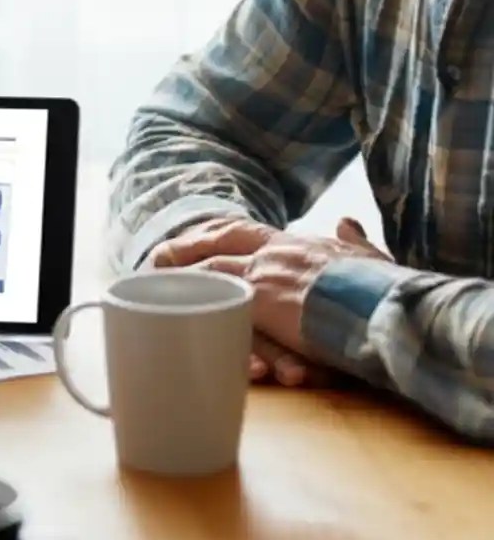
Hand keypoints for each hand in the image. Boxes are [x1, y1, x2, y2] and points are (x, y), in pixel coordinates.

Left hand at [151, 216, 387, 385]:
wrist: (393, 308)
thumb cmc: (387, 291)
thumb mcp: (367, 257)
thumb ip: (352, 240)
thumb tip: (345, 221)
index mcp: (295, 242)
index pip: (242, 231)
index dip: (212, 235)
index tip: (189, 239)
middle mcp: (274, 254)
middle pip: (215, 245)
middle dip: (181, 251)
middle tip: (152, 259)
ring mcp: (266, 277)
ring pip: (207, 273)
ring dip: (177, 280)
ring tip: (147, 286)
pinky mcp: (262, 305)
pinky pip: (215, 307)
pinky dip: (192, 313)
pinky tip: (168, 318)